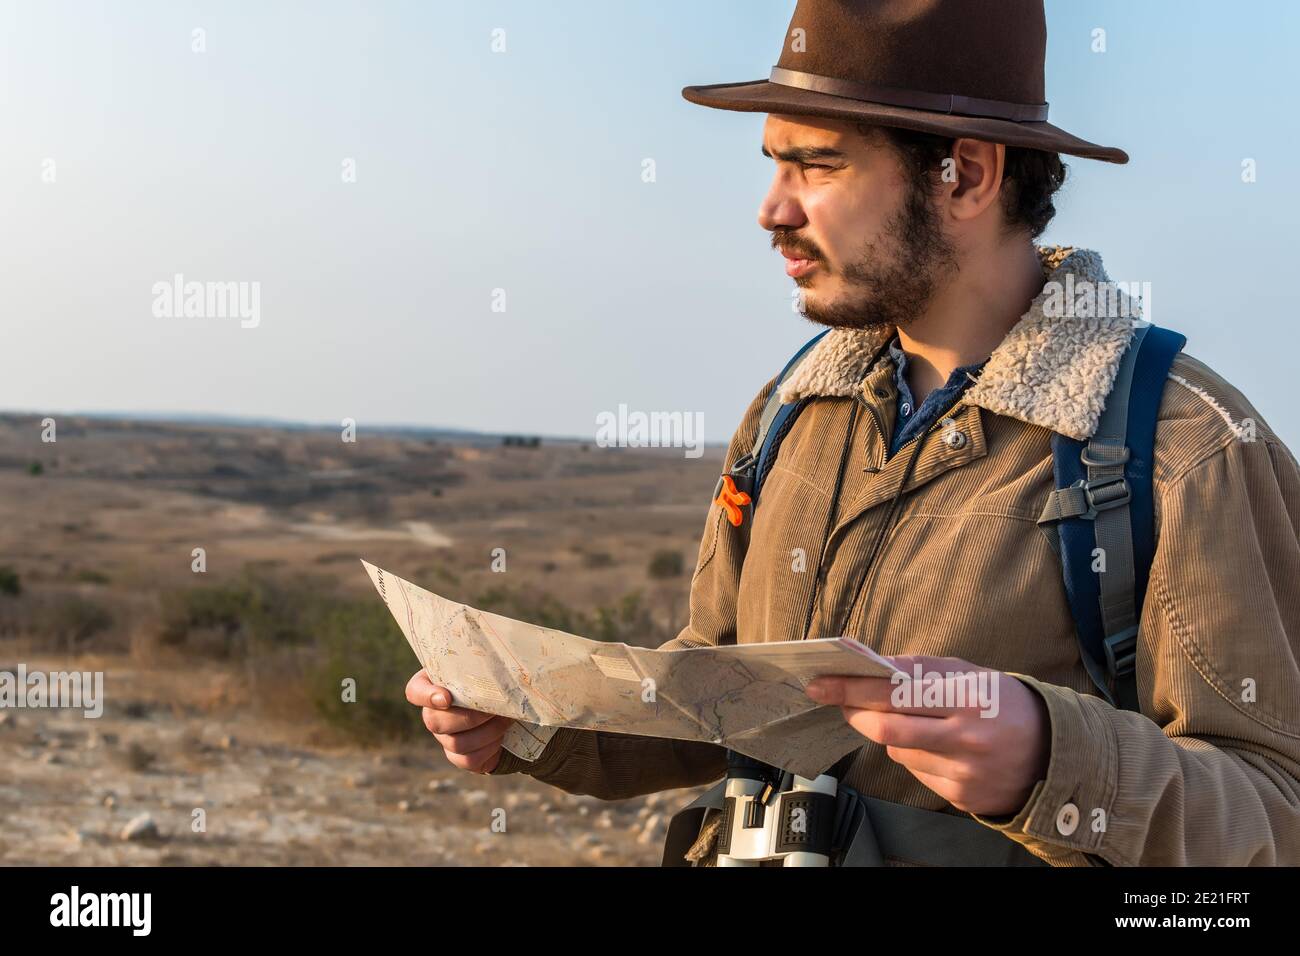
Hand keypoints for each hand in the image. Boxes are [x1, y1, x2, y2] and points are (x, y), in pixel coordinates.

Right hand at [405, 669, 512, 773]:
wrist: (502, 708)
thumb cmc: (489, 681)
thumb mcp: (483, 669)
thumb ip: (481, 667)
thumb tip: (497, 671)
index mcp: (433, 686)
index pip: (415, 691)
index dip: (426, 696)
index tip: (447, 698)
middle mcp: (433, 715)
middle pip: (435, 722)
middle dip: (471, 717)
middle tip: (496, 707)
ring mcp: (444, 738)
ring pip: (456, 743)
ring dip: (487, 732)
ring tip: (506, 719)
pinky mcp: (458, 757)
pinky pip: (469, 760)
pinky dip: (489, 748)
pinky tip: (501, 737)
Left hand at [805, 655, 1050, 816]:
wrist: (1055, 754)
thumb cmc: (1002, 704)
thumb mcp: (969, 674)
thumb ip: (920, 670)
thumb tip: (868, 663)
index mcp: (967, 696)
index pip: (894, 692)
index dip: (852, 687)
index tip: (821, 682)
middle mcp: (965, 736)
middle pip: (886, 729)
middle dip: (853, 712)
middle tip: (835, 698)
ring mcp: (963, 771)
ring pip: (897, 751)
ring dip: (888, 733)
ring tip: (911, 720)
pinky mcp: (961, 797)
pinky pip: (916, 772)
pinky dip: (913, 756)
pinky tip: (935, 746)